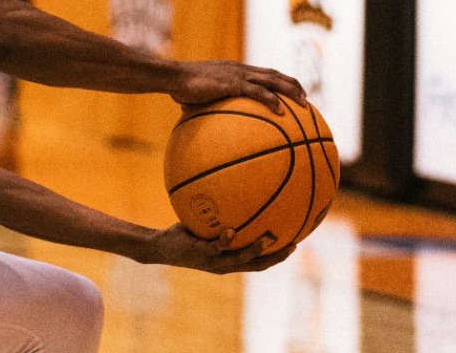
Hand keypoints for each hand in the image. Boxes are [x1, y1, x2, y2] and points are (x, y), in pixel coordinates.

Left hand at [136, 224, 295, 273]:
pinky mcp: (200, 254)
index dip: (278, 256)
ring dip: (255, 250)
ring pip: (240, 259)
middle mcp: (225, 264)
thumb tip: (234, 190)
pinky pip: (216, 248)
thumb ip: (220, 216)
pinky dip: (225, 240)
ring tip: (268, 239)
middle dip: (275, 256)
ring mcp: (213, 261)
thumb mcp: (205, 225)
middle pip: (257, 265)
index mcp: (230, 259)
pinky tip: (232, 230)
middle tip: (292, 245)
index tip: (295, 244)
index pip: (260, 262)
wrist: (159, 247)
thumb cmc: (183, 234)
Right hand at [168, 60, 306, 113]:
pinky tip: (282, 112)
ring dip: (290, 91)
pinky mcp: (232, 83)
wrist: (173, 77)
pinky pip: (258, 92)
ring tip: (304, 104)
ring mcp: (237, 75)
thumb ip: (206, 107)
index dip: (279, 81)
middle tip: (306, 99)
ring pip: (272, 80)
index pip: (263, 72)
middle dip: (292, 85)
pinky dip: (272, 101)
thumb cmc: (181, 88)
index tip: (291, 92)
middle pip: (274, 74)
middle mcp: (240, 69)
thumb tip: (203, 125)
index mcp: (234, 70)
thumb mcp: (198, 98)